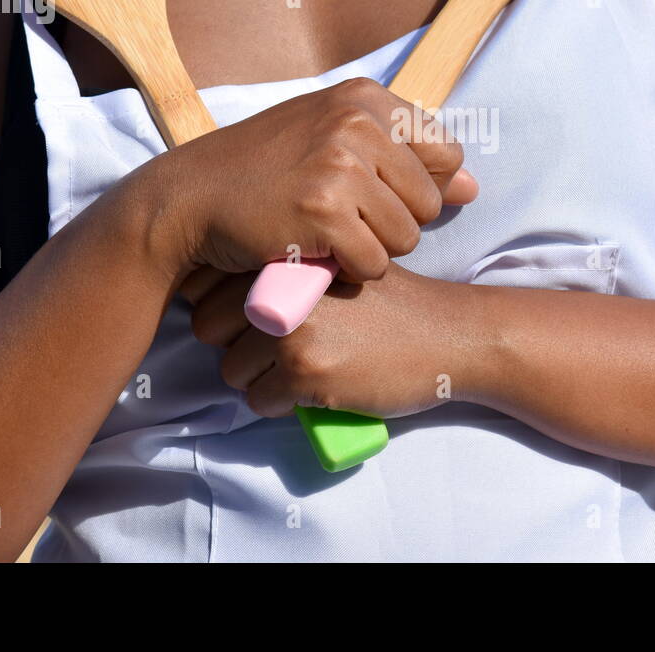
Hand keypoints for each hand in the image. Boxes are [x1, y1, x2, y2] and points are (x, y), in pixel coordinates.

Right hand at [139, 77, 478, 282]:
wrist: (190, 199)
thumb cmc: (262, 171)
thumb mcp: (332, 141)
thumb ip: (404, 157)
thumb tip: (472, 187)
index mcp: (364, 98)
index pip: (446, 153)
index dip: (419, 187)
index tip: (376, 195)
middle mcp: (356, 123)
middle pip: (429, 202)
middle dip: (394, 224)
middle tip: (343, 219)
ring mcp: (339, 167)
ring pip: (406, 238)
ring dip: (371, 250)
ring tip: (328, 235)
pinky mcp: (322, 214)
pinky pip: (374, 265)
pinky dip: (348, 272)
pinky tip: (315, 254)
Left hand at [188, 263, 488, 419]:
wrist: (449, 333)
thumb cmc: (390, 303)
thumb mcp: (336, 264)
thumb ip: (283, 268)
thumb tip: (210, 288)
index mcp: (286, 250)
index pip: (206, 283)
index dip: (226, 305)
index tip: (256, 313)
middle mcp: (280, 283)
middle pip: (208, 325)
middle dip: (238, 343)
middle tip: (285, 346)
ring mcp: (290, 326)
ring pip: (229, 370)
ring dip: (260, 378)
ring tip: (305, 367)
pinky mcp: (305, 370)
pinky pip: (259, 401)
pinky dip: (283, 404)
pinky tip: (319, 387)